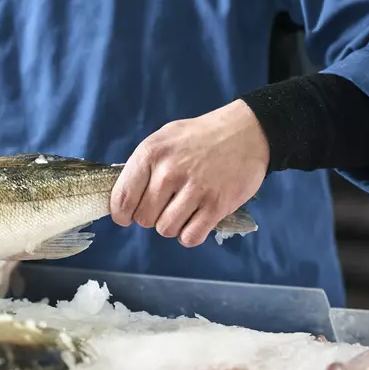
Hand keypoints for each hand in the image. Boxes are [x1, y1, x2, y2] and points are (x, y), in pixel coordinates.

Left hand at [110, 99, 268, 246]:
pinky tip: (196, 219)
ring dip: (172, 225)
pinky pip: (190, 237)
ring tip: (183, 209)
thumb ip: (142, 167)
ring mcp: (194, 189)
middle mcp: (169, 172)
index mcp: (150, 154)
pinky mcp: (216, 205)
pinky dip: (191, 234)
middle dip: (151, 216)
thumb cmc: (200, 137)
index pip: (122, 199)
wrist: (247, 131)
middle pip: (143, 219)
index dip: (122, 214)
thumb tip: (122, 199)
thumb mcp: (163, 140)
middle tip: (166, 204)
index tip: (127, 216)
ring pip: (165, 230)